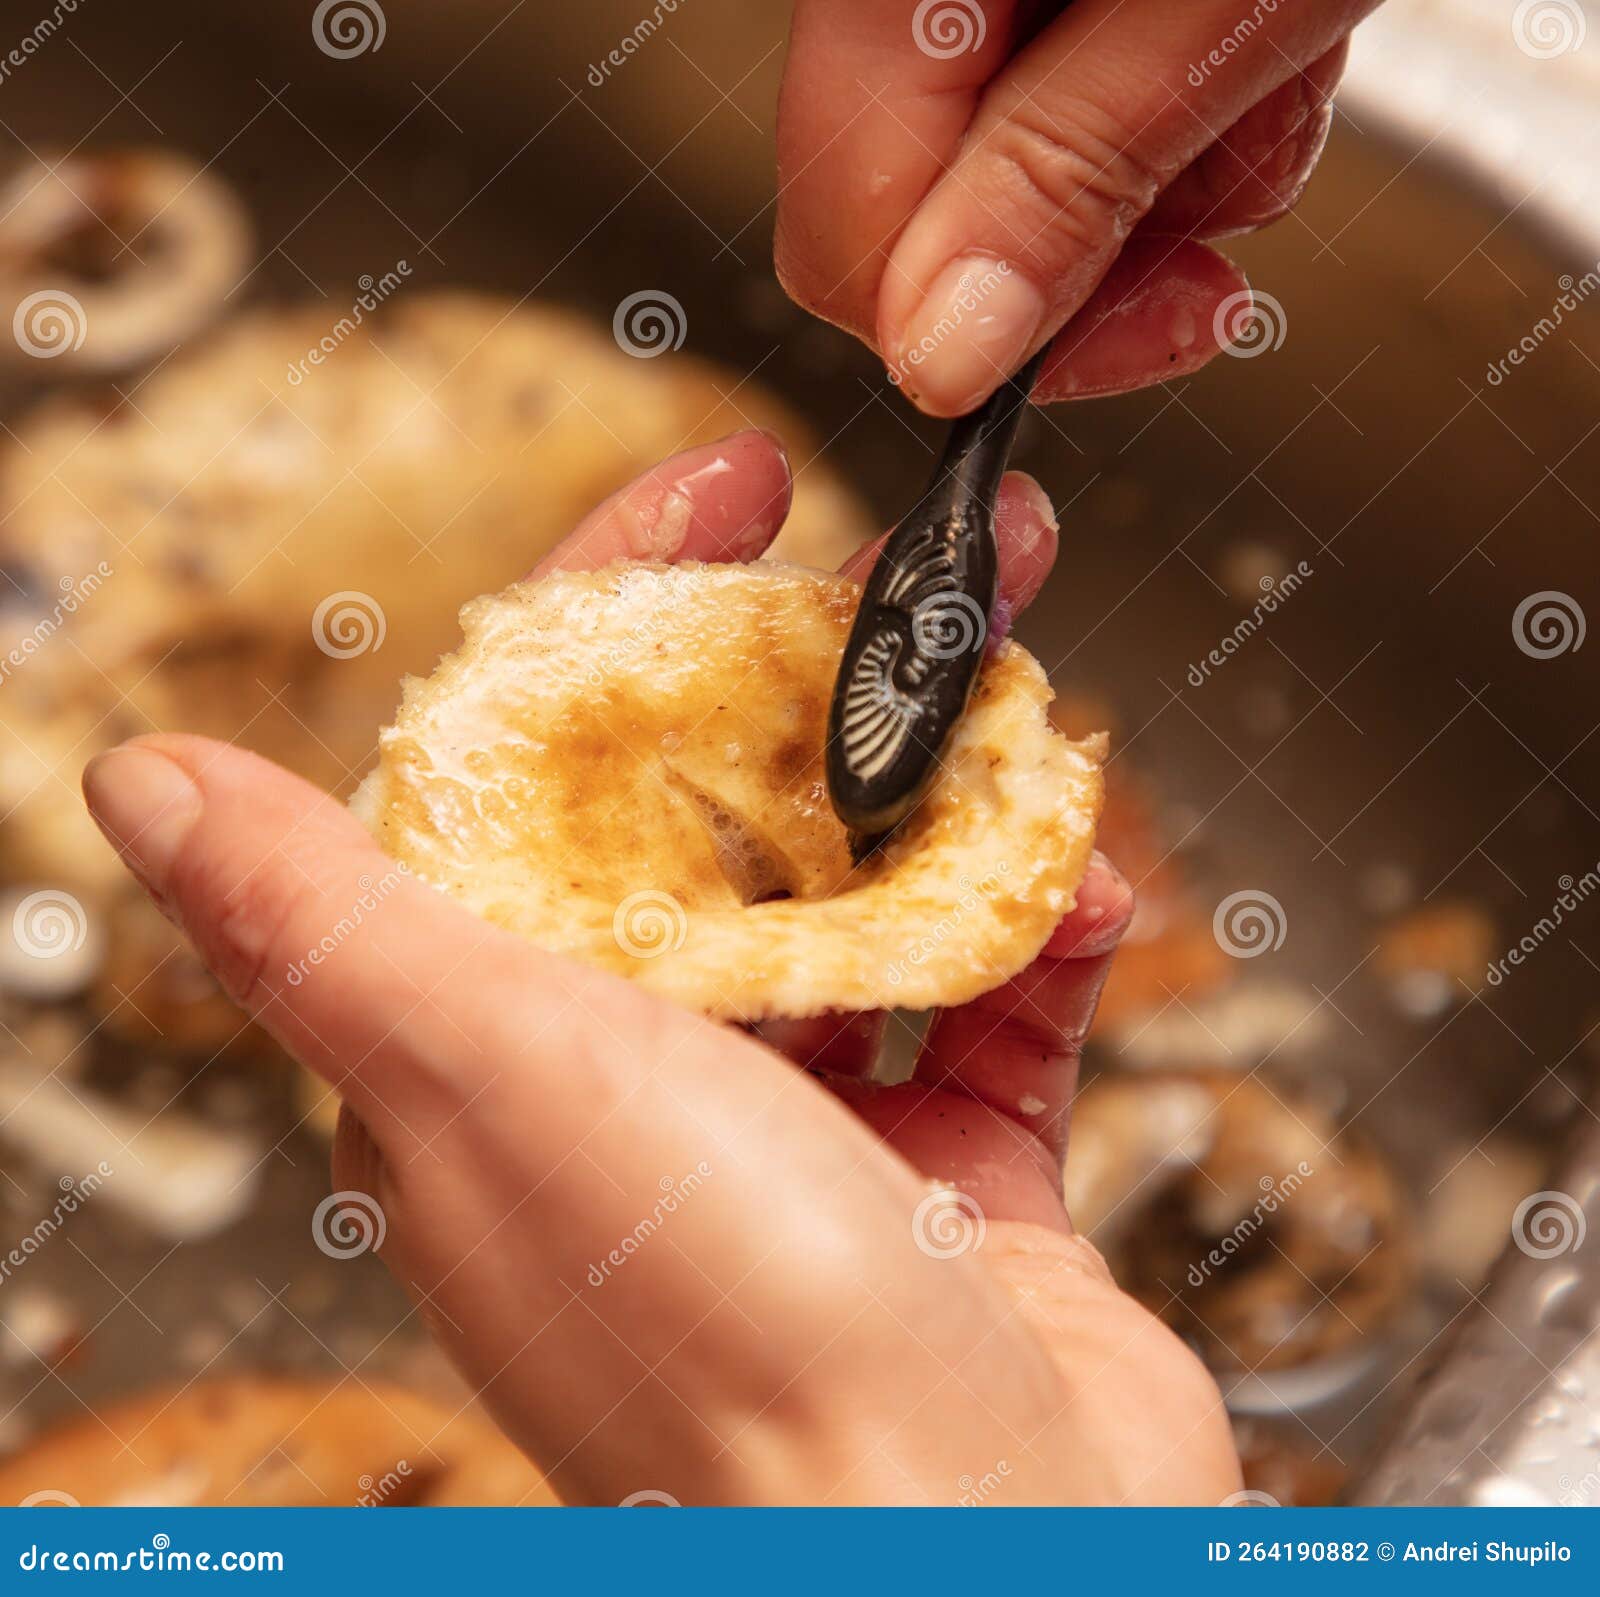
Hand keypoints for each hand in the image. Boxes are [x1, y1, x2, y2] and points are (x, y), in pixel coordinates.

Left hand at [81, 431, 1239, 1505]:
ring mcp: (818, 1129)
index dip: (634, 604)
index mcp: (520, 1045)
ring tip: (1030, 703)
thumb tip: (148, 784)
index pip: (555, 764)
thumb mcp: (501, 1078)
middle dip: (833, 671)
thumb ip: (331, 922)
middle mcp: (658, 1082)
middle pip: (737, 807)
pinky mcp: (961, 1176)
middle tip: (927, 571)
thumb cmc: (725, 1347)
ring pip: (884, 892)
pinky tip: (1094, 891)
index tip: (732, 482)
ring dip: (962, 793)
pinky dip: (1054, 930)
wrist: (981, 1553)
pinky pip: (1008, 1003)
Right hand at [776, 0, 1377, 414]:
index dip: (972, 319)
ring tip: (1265, 67)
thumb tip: (946, 353)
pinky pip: (1079, 114)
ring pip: (1019, 181)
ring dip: (1167, 175)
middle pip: (931, 215)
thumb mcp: (1218, 0)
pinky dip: (1184, 116)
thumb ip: (1062, 177)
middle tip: (1223, 217)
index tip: (1115, 337)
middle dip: (1098, 247)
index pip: (846, 229)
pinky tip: (1249, 42)